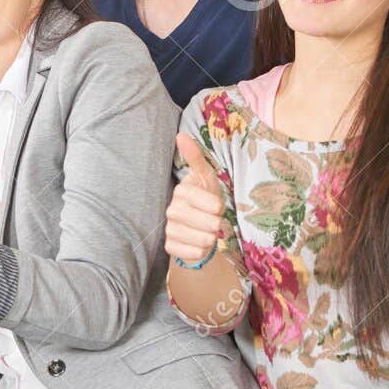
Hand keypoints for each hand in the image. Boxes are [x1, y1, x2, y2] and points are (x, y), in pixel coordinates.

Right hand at [165, 134, 228, 264]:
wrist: (198, 227)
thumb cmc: (205, 198)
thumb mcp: (206, 177)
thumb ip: (196, 157)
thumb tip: (180, 135)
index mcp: (182, 191)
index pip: (212, 204)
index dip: (218, 207)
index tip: (216, 206)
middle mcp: (172, 209)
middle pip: (210, 224)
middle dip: (217, 224)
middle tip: (211, 220)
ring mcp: (169, 229)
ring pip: (204, 240)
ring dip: (211, 238)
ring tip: (205, 231)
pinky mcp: (170, 247)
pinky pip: (195, 253)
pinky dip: (201, 251)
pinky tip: (197, 243)